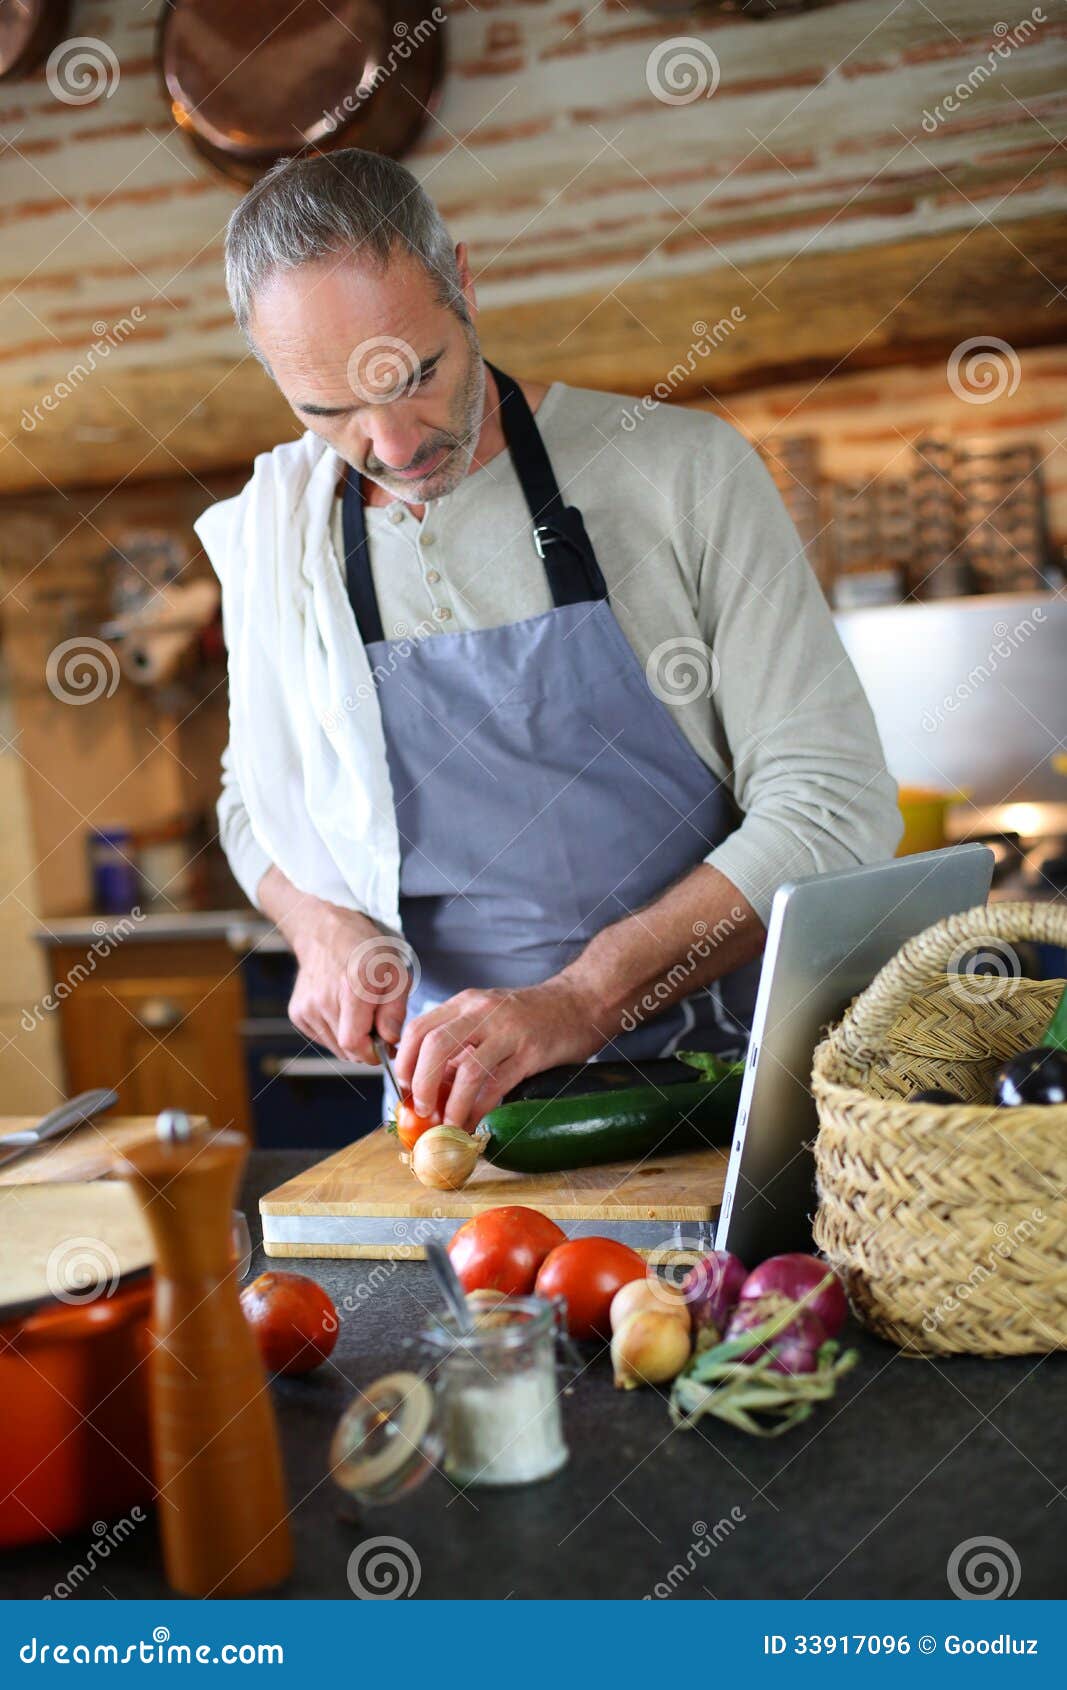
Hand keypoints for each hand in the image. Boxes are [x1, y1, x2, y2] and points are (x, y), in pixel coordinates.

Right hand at [287, 904, 409, 1064]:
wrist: (328, 933)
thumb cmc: (367, 952)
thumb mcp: (396, 974)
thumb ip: (395, 1012)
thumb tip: (389, 1042)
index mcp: (352, 988)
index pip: (354, 1044)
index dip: (373, 1053)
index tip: (385, 1045)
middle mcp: (323, 1000)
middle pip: (346, 1050)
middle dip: (366, 1046)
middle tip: (375, 1024)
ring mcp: (306, 1007)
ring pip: (334, 1047)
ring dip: (350, 1038)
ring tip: (358, 1012)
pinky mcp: (297, 1013)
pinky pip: (322, 1038)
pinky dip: (336, 1031)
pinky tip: (341, 1009)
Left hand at [393, 979, 603, 1130]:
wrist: (579, 1002)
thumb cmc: (529, 1015)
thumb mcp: (487, 1017)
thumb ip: (460, 1043)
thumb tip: (429, 1085)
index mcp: (465, 1003)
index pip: (419, 1028)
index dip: (404, 1062)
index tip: (403, 1088)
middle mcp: (482, 1012)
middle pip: (435, 1047)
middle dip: (421, 1084)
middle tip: (422, 1110)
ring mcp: (508, 1031)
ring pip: (466, 1070)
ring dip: (451, 1104)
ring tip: (446, 1123)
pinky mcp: (531, 1053)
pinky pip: (497, 1086)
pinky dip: (479, 1109)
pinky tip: (473, 1122)